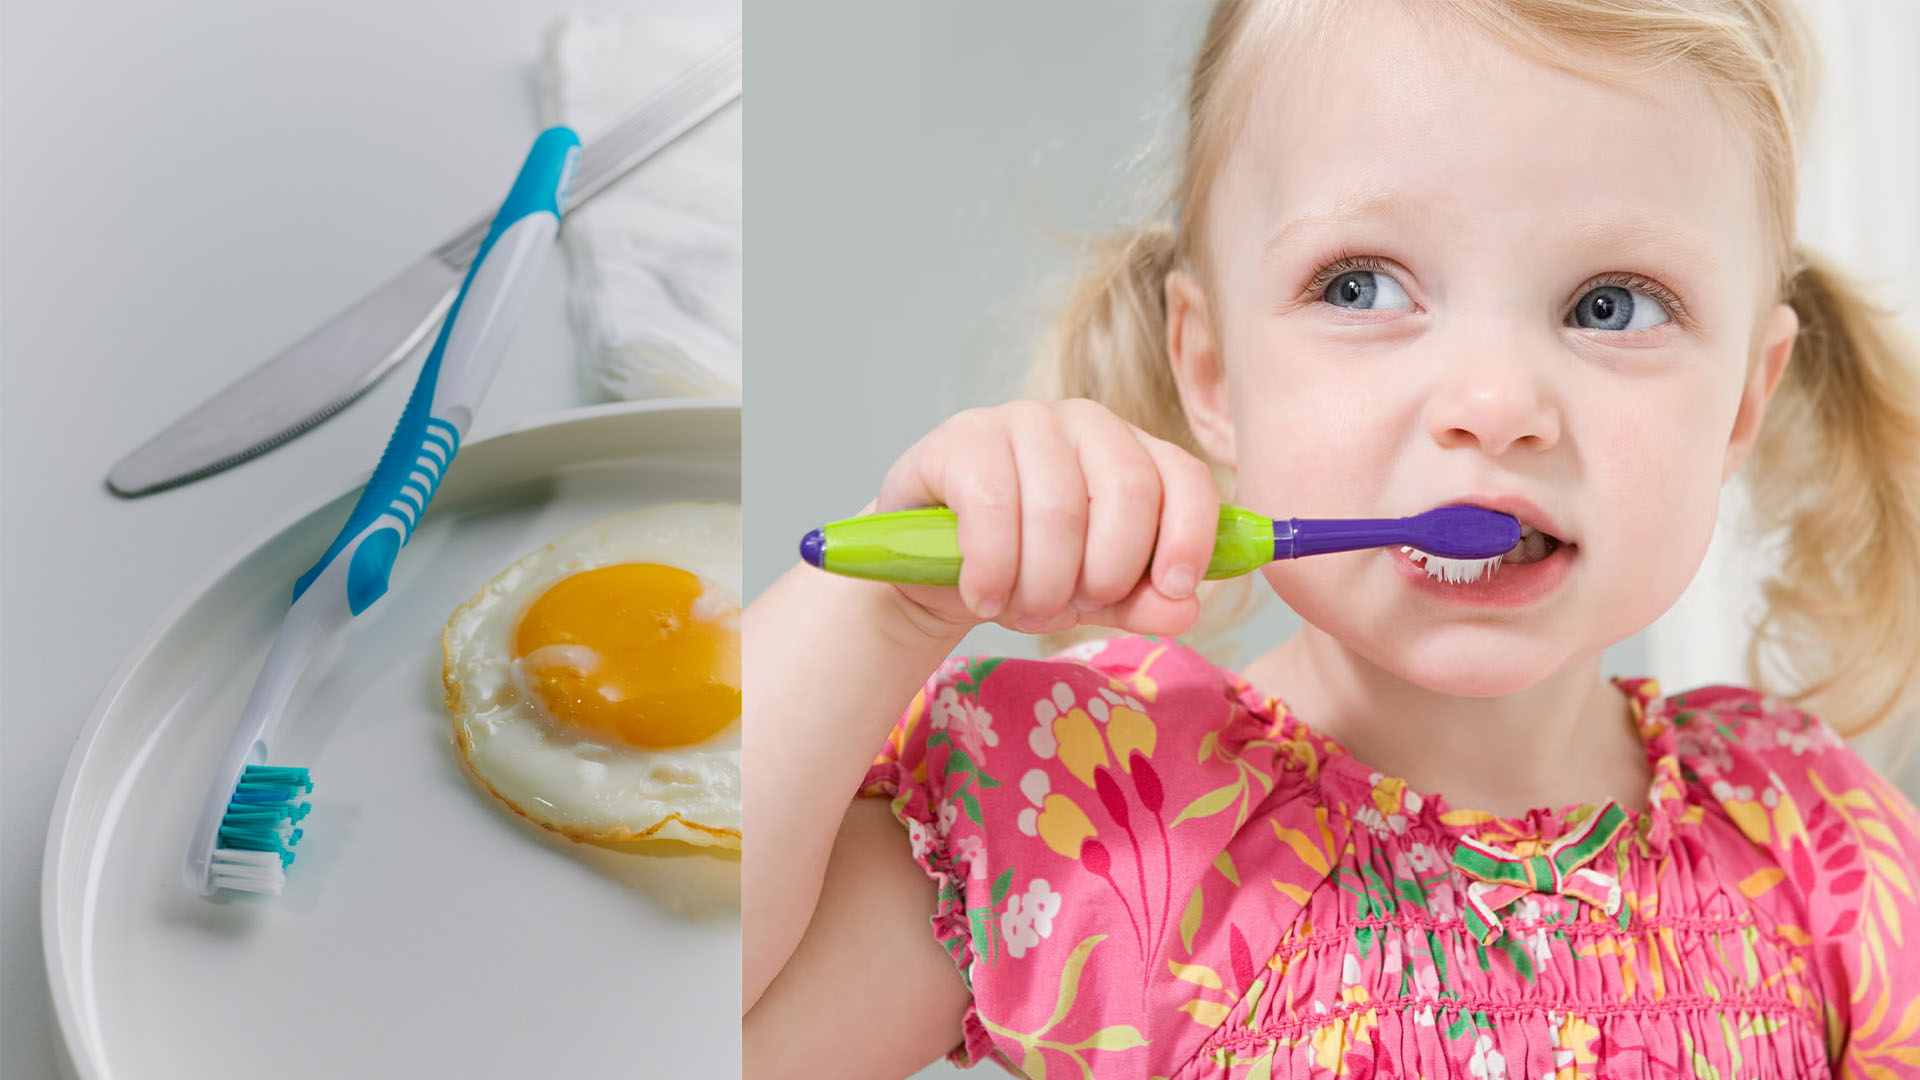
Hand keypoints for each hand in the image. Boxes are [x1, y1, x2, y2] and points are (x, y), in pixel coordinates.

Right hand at [873, 398, 1219, 638]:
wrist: (932, 566)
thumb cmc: (1025, 569)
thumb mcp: (1092, 596)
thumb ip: (1141, 601)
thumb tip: (1183, 607)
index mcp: (1132, 451)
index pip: (1185, 477)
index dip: (1189, 537)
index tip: (1173, 589)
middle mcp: (1085, 422)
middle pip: (1127, 491)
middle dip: (1105, 572)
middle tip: (1072, 609)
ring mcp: (1022, 421)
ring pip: (1058, 507)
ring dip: (1042, 584)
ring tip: (1021, 609)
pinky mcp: (961, 438)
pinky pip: (991, 506)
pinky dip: (992, 569)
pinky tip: (983, 595)